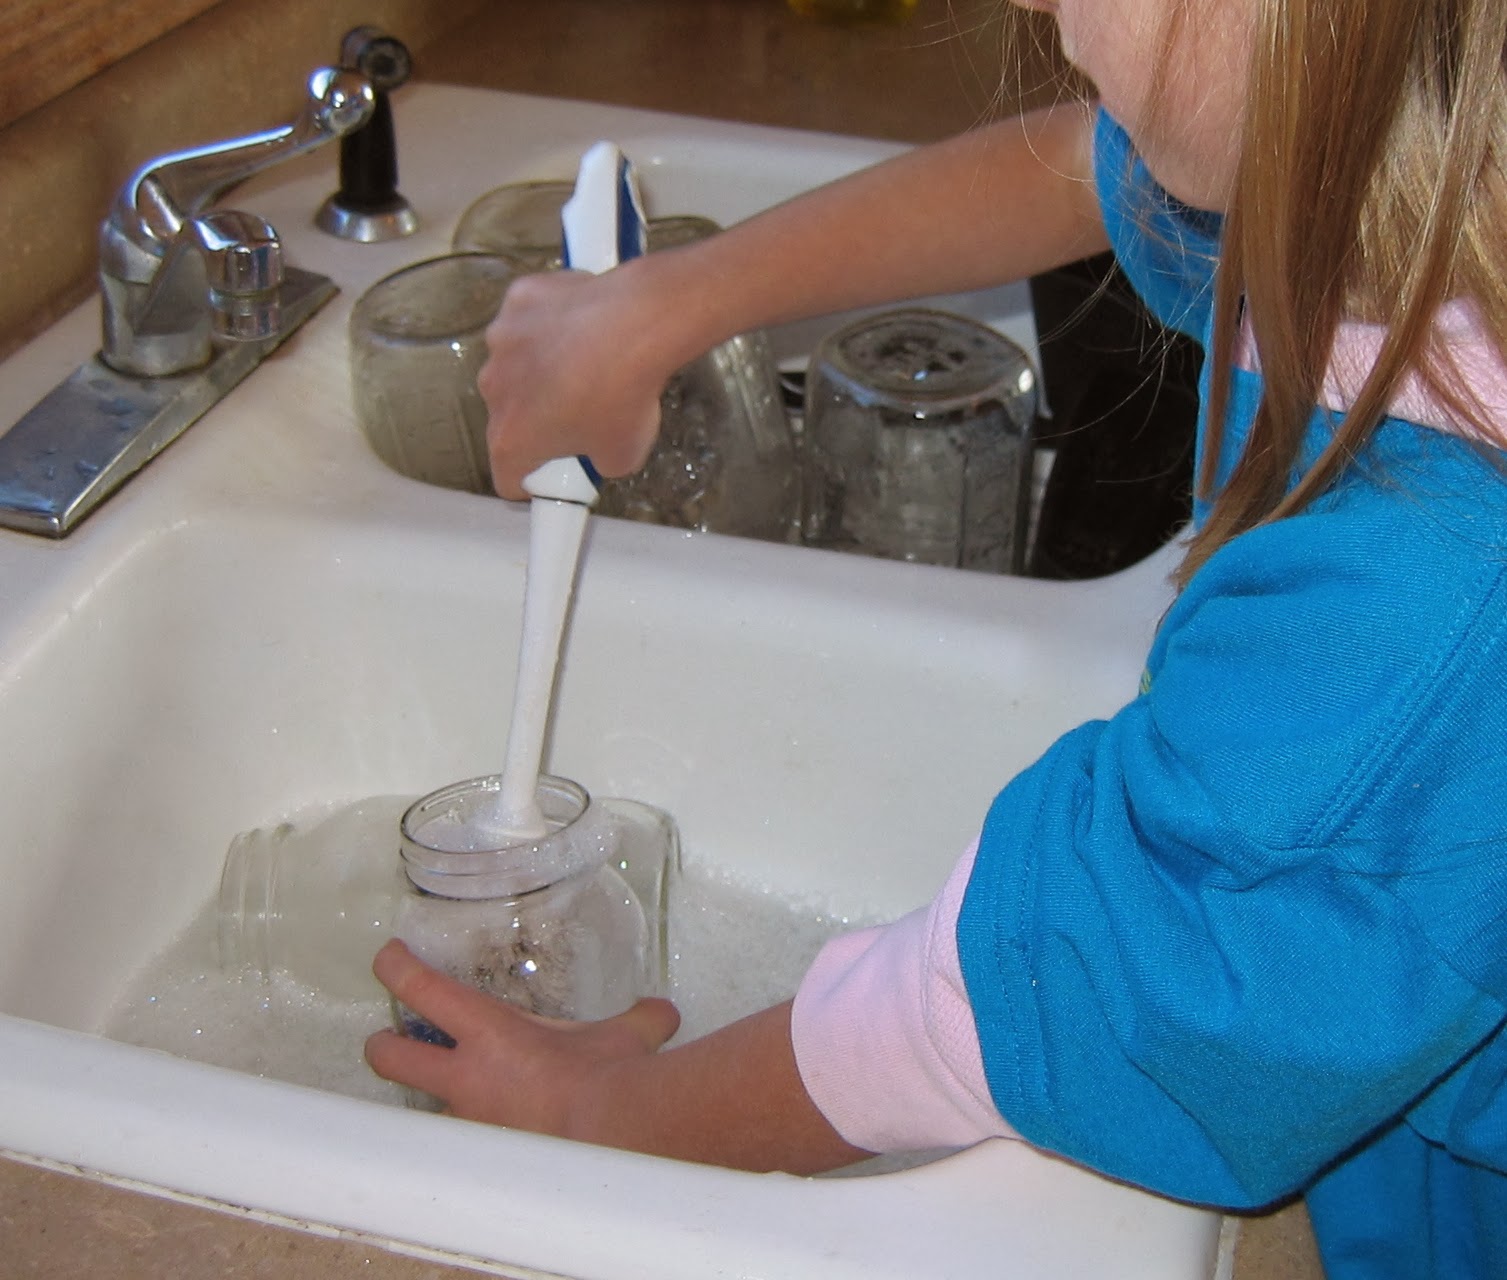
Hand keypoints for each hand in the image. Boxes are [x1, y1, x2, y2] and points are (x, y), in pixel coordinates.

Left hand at [364, 939, 679, 1135]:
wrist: (609, 1136)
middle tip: (387, 1039)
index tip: (388, 956)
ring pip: (427, 1106)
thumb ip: (640, 1018)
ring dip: (436, 1097)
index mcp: (488, 1031)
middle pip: (390, 1057)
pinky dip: (476, 1136)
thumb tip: (662, 1013)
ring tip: (455, 1095)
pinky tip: (497, 1137)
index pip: (420, 988)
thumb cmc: (608, 1076)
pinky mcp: (486, 1158)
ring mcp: (471, 1122)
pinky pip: (467, 1142)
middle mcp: (465, 1078)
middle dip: (382, 1045)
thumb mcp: (626, 1034)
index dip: (395, 967)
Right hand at [478, 262, 680, 498]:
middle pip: (508, 415)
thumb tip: (598, 450)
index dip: (533, 480)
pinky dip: (549, 323)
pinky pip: (530, 318)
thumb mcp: (623, 455)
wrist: (637, 325)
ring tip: (584, 360)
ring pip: (515, 363)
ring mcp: (501, 340)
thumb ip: (597, 461)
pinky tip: (581, 323)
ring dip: (539, 367)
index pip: (508, 477)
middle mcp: (492, 390)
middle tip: (581, 408)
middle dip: (536, 417)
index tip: (554, 470)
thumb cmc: (626, 396)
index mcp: (510, 439)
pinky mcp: (518, 299)